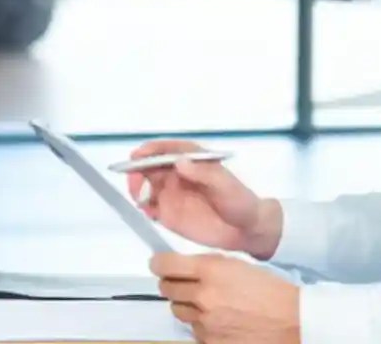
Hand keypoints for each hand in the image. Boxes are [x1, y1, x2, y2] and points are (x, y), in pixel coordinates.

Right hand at [125, 140, 282, 257]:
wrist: (246, 230)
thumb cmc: (240, 202)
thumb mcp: (225, 185)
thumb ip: (204, 174)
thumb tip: (180, 162)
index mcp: (193, 161)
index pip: (168, 150)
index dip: (152, 150)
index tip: (139, 154)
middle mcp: (178, 174)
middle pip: (151, 166)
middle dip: (138, 169)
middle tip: (134, 179)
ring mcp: (172, 193)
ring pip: (146, 185)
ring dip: (137, 188)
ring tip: (140, 198)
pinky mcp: (168, 213)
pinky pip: (149, 207)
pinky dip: (144, 206)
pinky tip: (147, 211)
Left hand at [151, 253, 299, 343]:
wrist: (293, 322)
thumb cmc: (272, 291)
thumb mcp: (240, 265)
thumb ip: (209, 264)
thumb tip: (185, 265)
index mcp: (211, 270)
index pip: (165, 265)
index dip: (159, 264)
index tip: (159, 264)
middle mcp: (203, 296)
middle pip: (167, 289)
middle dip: (173, 285)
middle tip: (183, 284)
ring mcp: (205, 324)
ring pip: (179, 312)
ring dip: (188, 307)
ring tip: (210, 305)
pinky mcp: (210, 343)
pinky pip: (194, 332)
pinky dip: (202, 327)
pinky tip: (222, 322)